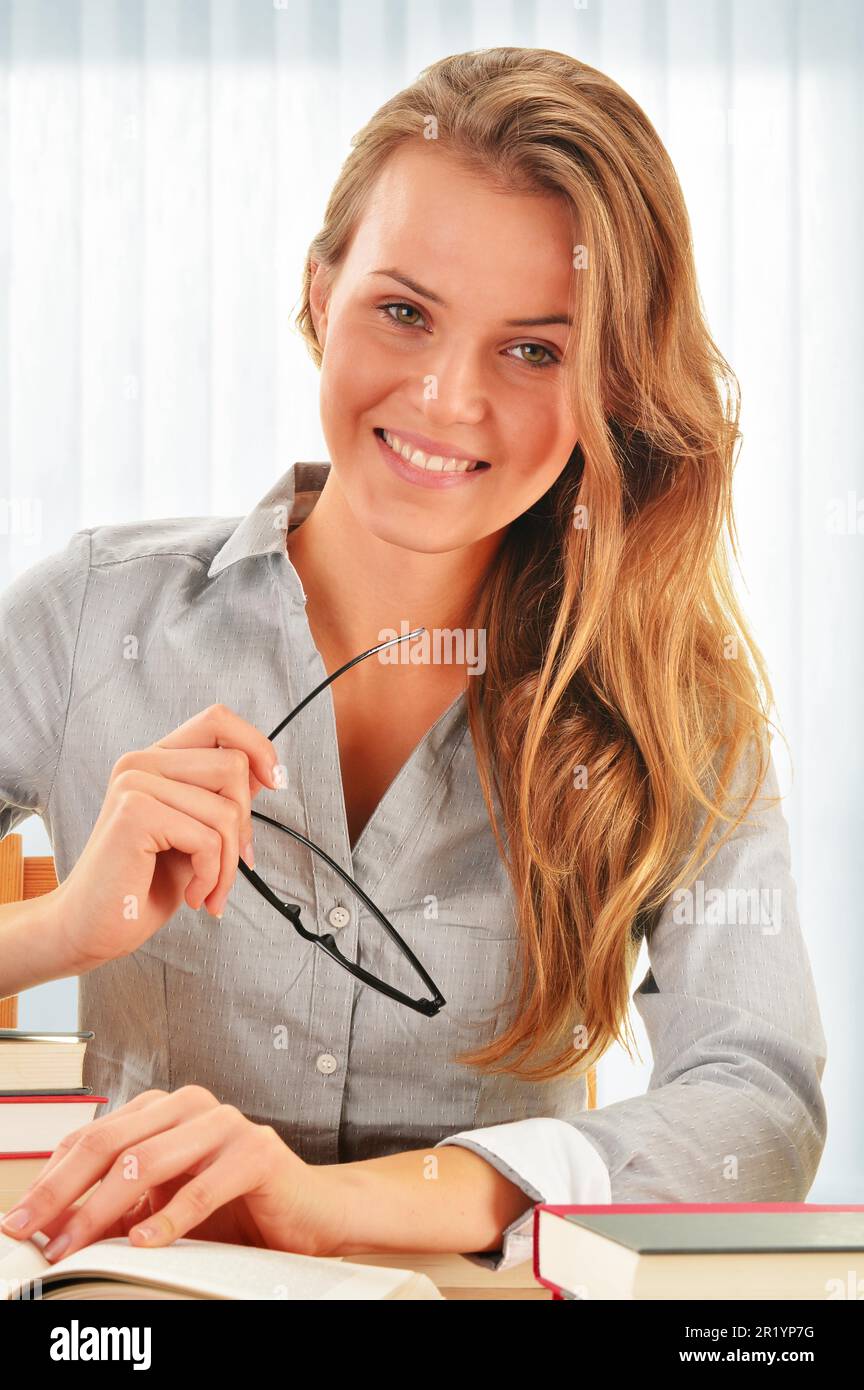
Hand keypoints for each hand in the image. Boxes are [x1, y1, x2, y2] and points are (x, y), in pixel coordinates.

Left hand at [0, 1086, 349, 1263]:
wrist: (310, 1211)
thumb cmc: (237, 1206)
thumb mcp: (164, 1202)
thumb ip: (120, 1203)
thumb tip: (56, 1226)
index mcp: (164, 1110)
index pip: (92, 1136)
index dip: (51, 1179)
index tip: (20, 1219)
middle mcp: (190, 1108)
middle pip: (111, 1143)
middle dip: (62, 1192)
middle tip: (34, 1232)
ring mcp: (225, 1125)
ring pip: (148, 1162)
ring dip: (102, 1210)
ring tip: (76, 1244)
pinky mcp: (257, 1152)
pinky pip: (202, 1186)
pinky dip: (168, 1219)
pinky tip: (144, 1242)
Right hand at [54, 704, 281, 970]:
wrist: (92, 929)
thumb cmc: (142, 886)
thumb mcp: (194, 834)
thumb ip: (220, 798)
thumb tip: (265, 772)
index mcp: (154, 760)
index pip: (218, 720)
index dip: (257, 745)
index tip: (274, 782)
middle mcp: (139, 763)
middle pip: (233, 766)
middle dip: (243, 826)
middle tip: (227, 866)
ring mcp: (134, 784)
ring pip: (226, 808)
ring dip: (228, 864)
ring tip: (206, 889)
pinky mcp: (133, 813)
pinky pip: (208, 839)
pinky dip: (211, 876)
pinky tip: (192, 894)